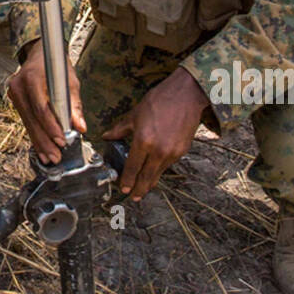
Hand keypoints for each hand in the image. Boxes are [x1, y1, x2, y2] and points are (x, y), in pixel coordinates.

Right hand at [6, 38, 85, 163]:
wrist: (40, 53)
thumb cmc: (57, 65)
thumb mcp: (70, 81)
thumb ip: (75, 105)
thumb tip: (80, 127)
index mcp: (32, 77)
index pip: (41, 107)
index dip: (51, 127)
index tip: (61, 141)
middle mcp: (19, 85)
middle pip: (32, 118)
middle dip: (45, 140)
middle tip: (56, 157)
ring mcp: (14, 93)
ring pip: (27, 122)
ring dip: (39, 142)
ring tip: (49, 158)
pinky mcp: (14, 99)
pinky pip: (25, 120)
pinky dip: (34, 134)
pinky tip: (40, 148)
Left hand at [104, 67, 208, 201]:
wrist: (186, 95)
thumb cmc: (159, 101)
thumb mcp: (135, 114)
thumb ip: (120, 129)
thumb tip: (107, 136)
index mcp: (143, 141)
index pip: (133, 168)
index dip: (127, 180)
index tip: (123, 188)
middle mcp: (158, 151)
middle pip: (146, 177)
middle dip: (139, 190)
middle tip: (133, 197)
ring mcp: (172, 152)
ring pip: (159, 173)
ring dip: (150, 181)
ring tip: (144, 188)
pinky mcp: (182, 151)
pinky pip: (168, 164)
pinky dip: (161, 169)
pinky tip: (156, 170)